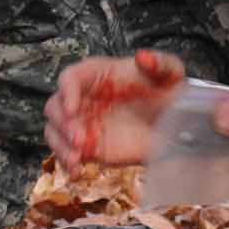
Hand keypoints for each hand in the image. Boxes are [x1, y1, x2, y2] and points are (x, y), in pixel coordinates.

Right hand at [44, 48, 186, 168]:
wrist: (174, 122)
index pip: (70, 77)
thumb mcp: (169, 73)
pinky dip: (67, 163)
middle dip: (63, 124)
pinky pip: (68, 153)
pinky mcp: (89, 146)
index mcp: (96, 75)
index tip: (73, 108)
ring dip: (60, 145)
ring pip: (55, 131)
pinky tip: (77, 171)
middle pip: (55, 106)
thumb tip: (143, 56)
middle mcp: (83, 98)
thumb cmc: (166, 92)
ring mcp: (83, 123)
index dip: (67, 92)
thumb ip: (159, 63)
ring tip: (76, 159)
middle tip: (80, 140)